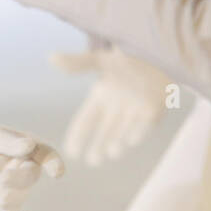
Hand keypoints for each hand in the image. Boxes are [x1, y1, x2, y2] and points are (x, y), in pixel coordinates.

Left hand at [0, 112, 63, 210]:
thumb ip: (10, 143)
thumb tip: (29, 145)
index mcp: (31, 148)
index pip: (46, 155)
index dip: (53, 163)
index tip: (57, 172)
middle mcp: (28, 167)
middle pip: (30, 177)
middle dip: (19, 180)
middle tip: (3, 178)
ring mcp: (18, 184)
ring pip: (21, 195)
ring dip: (13, 199)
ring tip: (1, 199)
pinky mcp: (5, 197)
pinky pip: (9, 208)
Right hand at [49, 46, 170, 165]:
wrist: (159, 50)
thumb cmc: (128, 54)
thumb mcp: (101, 59)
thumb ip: (78, 62)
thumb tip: (51, 57)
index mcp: (102, 97)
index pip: (86, 120)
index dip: (78, 136)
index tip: (72, 152)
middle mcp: (117, 107)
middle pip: (105, 131)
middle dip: (99, 146)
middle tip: (93, 161)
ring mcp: (136, 110)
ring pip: (124, 130)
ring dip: (118, 141)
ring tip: (111, 153)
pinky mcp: (155, 109)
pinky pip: (146, 123)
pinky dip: (139, 131)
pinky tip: (132, 140)